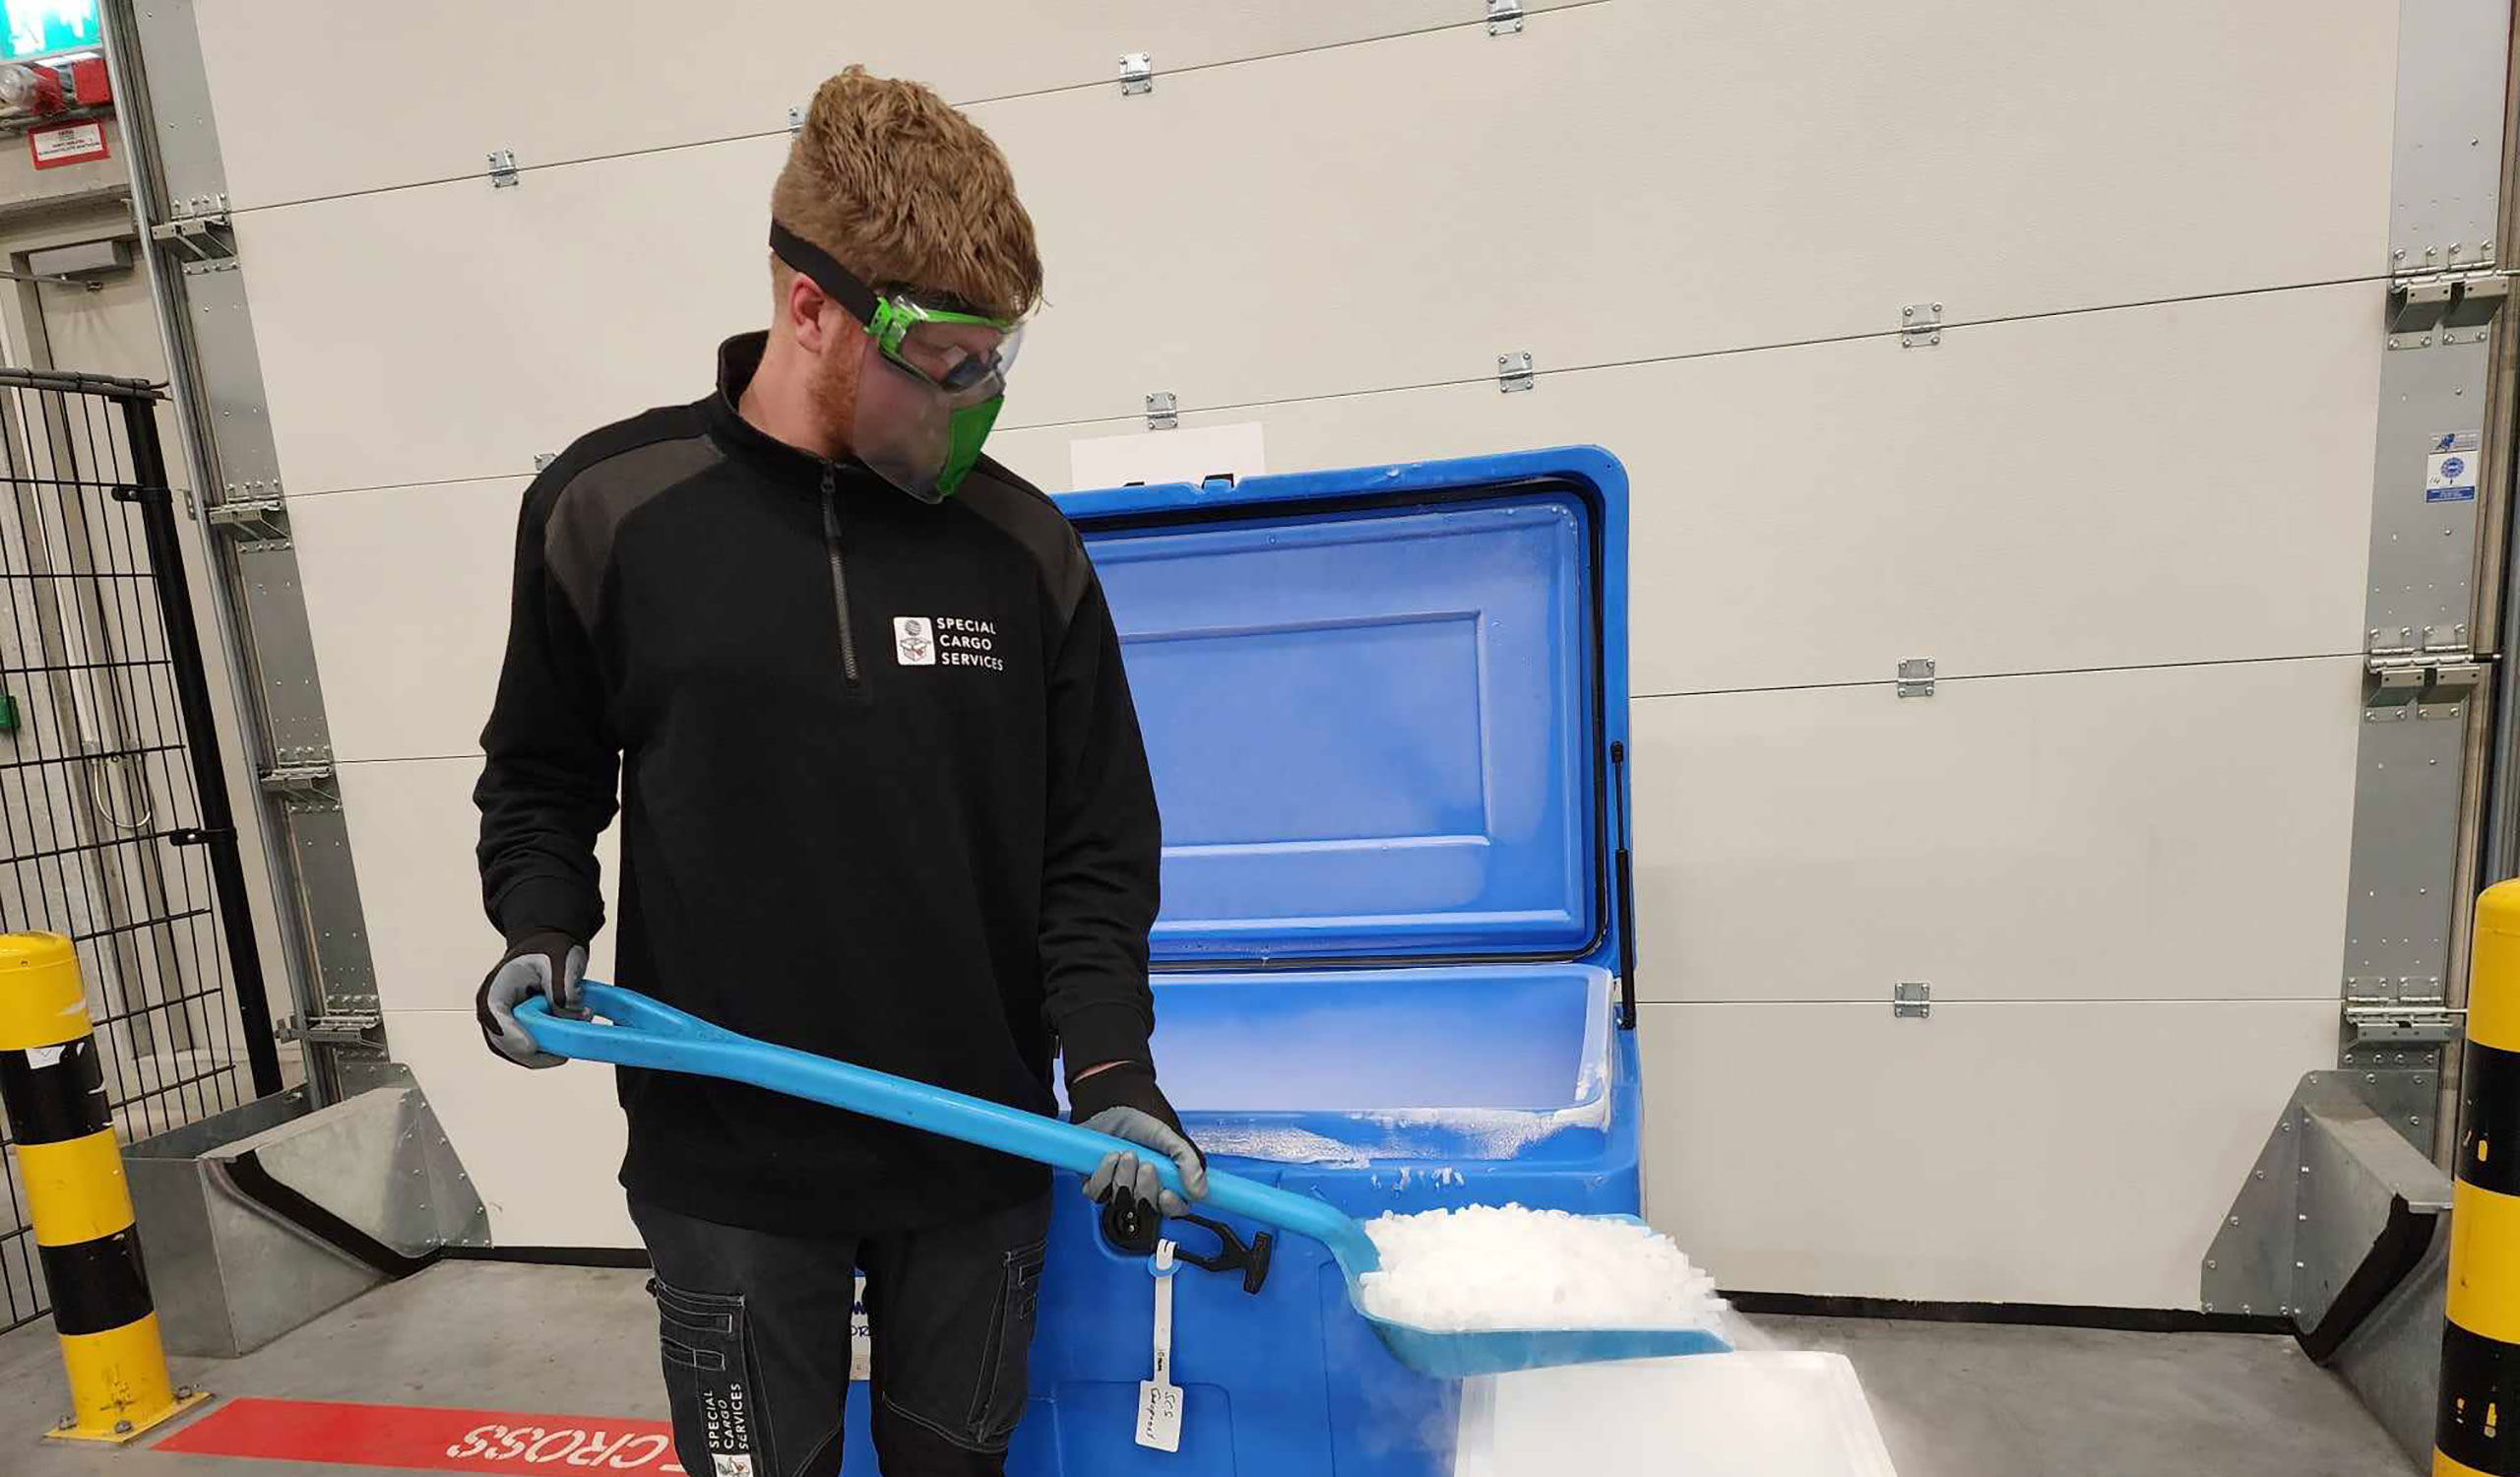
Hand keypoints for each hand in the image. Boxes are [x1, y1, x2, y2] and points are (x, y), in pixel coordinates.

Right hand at [474, 929, 585, 1068]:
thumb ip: (564, 988)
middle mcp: (493, 1008)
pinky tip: (562, 1046)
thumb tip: (569, 1017)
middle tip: (561, 1053)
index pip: (493, 1012)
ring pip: (514, 1052)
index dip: (510, 1033)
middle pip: (501, 1041)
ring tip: (566, 1045)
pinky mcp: (515, 1032)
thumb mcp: (562, 959)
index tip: (532, 1046)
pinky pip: (525, 1051)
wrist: (546, 949)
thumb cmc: (548, 950)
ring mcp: (502, 1022)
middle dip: (532, 1052)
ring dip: (540, 1054)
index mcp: (498, 985)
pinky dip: (544, 1053)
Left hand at [1070, 1062, 1204, 1217]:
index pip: (1175, 1207)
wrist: (1108, 1102)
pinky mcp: (1096, 1183)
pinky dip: (1103, 1175)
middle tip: (1146, 1165)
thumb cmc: (1139, 1119)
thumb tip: (1199, 1190)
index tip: (1167, 1194)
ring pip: (1122, 1202)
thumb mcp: (1168, 1135)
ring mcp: (1118, 1187)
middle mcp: (1143, 1187)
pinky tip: (1110, 1157)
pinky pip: (1097, 1194)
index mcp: (1166, 1179)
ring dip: (1124, 1177)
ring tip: (1126, 1153)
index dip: (1172, 1206)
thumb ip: (1187, 1161)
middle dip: (1146, 1187)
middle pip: (1148, 1209)